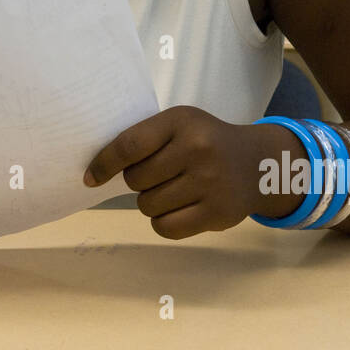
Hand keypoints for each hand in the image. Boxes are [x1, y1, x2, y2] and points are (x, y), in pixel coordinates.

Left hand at [83, 105, 268, 239]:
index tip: (90, 177)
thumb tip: (97, 171)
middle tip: (159, 175)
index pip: (129, 145)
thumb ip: (145, 140)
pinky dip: (164, 222)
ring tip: (174, 190)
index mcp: (181, 121)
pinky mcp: (217, 212)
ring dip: (152, 202)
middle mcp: (197, 149)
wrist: (258, 163)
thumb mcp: (180, 125)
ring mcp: (209, 182)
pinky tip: (180, 208)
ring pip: (148, 206)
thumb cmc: (206, 142)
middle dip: (138, 182)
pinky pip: (166, 228)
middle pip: (136, 180)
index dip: (104, 164)